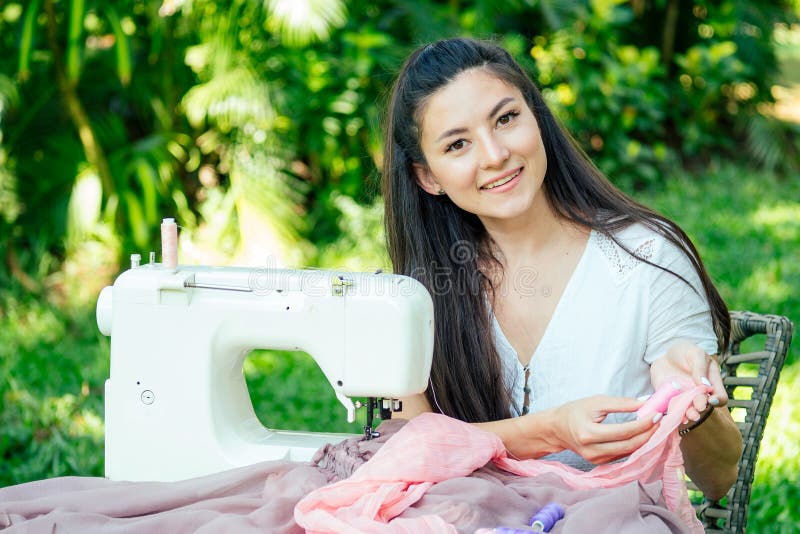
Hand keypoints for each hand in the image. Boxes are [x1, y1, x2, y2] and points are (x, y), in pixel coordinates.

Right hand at [544, 395, 659, 464]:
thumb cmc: (574, 411)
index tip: (657, 415)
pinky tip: (642, 435)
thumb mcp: (596, 402)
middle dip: (648, 434)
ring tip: (654, 427)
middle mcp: (592, 450)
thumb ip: (621, 403)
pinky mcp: (599, 463)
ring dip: (644, 440)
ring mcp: (595, 459)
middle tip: (660, 422)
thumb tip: (645, 404)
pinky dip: (634, 445)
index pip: (623, 431)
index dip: (642, 424)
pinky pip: (622, 455)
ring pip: (628, 452)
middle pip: (628, 445)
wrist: (556, 428)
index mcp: (588, 433)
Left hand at [650, 340, 727, 422]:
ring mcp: (684, 398)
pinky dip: (671, 413)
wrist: (665, 354)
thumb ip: (700, 367)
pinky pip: (671, 409)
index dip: (718, 400)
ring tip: (686, 417)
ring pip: (688, 411)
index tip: (711, 399)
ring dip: (688, 415)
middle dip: (700, 408)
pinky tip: (671, 415)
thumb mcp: (695, 354)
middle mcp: (698, 394)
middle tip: (697, 408)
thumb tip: (704, 385)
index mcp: (710, 383)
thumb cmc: (685, 352)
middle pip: (703, 406)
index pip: (720, 397)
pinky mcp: (669, 399)